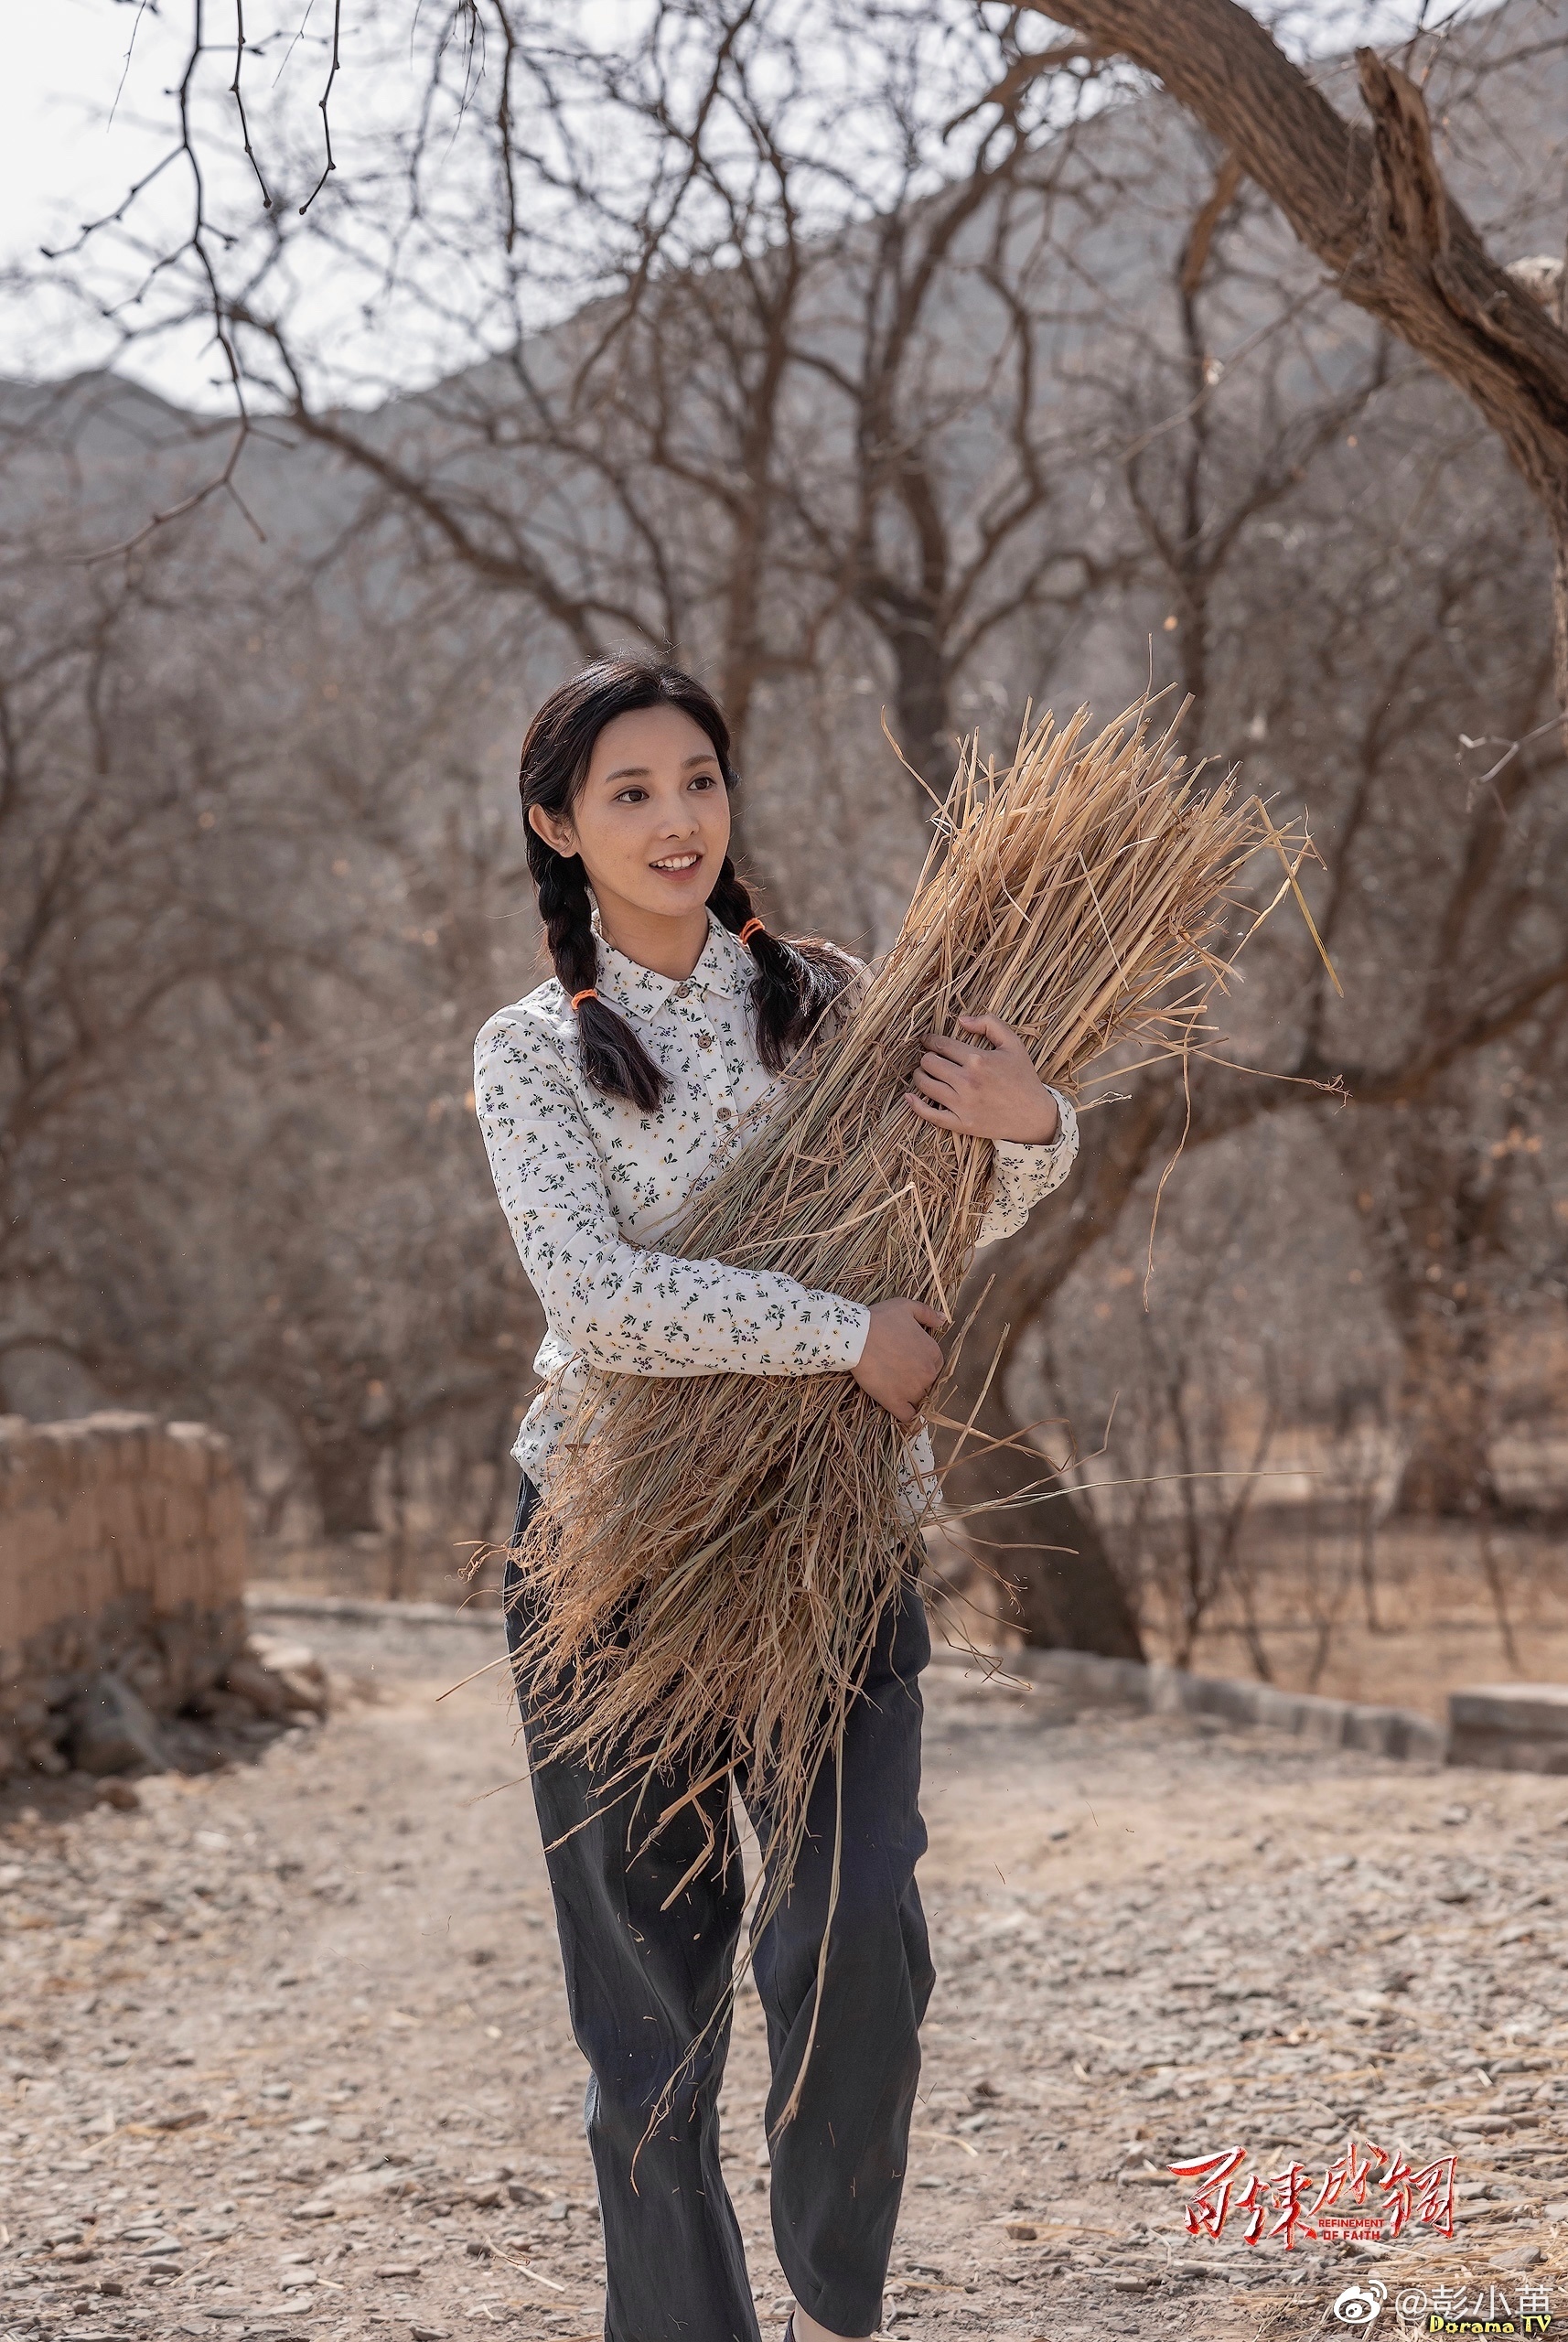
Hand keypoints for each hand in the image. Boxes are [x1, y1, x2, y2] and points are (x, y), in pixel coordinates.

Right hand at [852, 1298, 945, 1426]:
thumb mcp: (907, 1307)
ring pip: (919, 1400)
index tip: (909, 1360)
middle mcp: (928, 1375)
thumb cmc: (881, 1320)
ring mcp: (912, 1391)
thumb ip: (928, 1313)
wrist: (856, 1336)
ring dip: (912, 1398)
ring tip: (897, 1390)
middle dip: (917, 1380)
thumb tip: (942, 1320)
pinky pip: (908, 1418)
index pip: (936, 1365)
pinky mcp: (895, 1402)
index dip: (923, 1363)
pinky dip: (908, 1418)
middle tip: (899, 1372)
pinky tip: (904, 1414)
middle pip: (928, 1384)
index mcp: (933, 1354)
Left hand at [906, 1013, 1060, 1142]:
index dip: (930, 1040)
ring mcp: (962, 1105)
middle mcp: (967, 1082)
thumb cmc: (1023, 1077)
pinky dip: (915, 1105)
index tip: (928, 1041)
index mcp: (978, 1059)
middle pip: (929, 1063)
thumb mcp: (1013, 1043)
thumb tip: (961, 1019)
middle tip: (929, 1058)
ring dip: (920, 1076)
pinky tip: (909, 1097)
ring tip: (924, 1073)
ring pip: (925, 1085)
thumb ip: (989, 1024)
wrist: (1033, 1115)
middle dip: (926, 1057)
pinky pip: (930, 1115)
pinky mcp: (961, 1124)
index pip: (941, 1045)